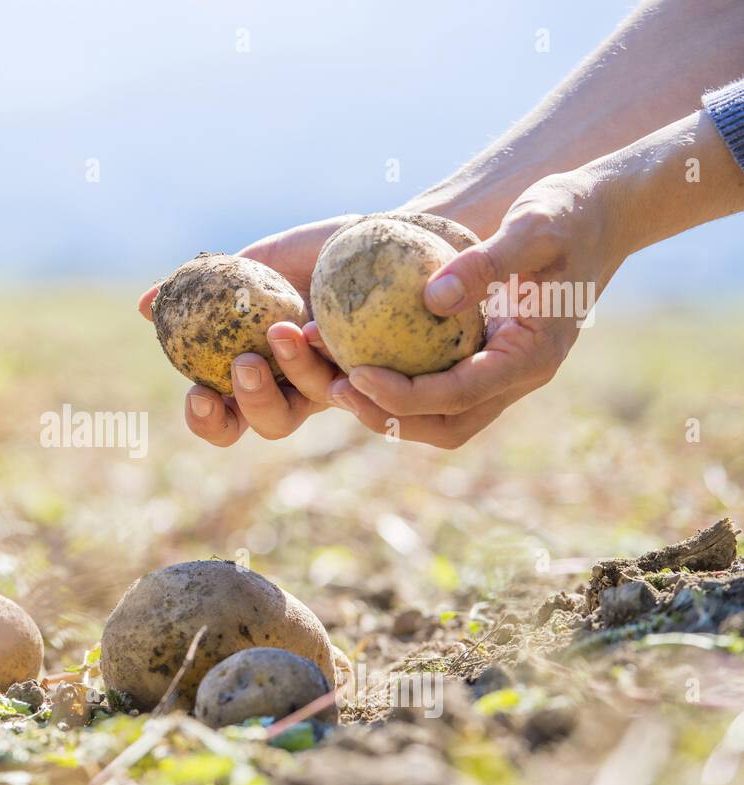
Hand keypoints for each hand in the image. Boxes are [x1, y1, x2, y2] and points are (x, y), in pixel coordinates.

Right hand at [138, 216, 356, 445]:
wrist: (364, 240)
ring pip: (308, 405)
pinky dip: (324, 355)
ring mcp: (333, 381)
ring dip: (290, 371)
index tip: (198, 395)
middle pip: (268, 426)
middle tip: (244, 366)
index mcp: (256, 376)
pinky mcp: (370, 369)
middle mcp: (295, 388)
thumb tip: (145, 306)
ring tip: (280, 330)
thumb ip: (196, 292)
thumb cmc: (301, 258)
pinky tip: (316, 328)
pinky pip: (346, 375)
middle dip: (250, 405)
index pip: (225, 419)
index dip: (207, 421)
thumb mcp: (242, 269)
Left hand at [331, 171, 627, 447]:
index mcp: (531, 357)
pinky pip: (433, 385)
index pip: (458, 395)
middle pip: (443, 426)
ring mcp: (500, 374)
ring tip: (328, 377)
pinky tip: (349, 351)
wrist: (600, 213)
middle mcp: (516, 378)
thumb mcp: (534, 226)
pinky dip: (393, 381)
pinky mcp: (482, 359)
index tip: (355, 374)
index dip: (403, 395)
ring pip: (436, 416)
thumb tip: (431, 299)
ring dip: (383, 407)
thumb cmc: (568, 213)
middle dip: (386, 417)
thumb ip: (487, 263)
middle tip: (333, 389)